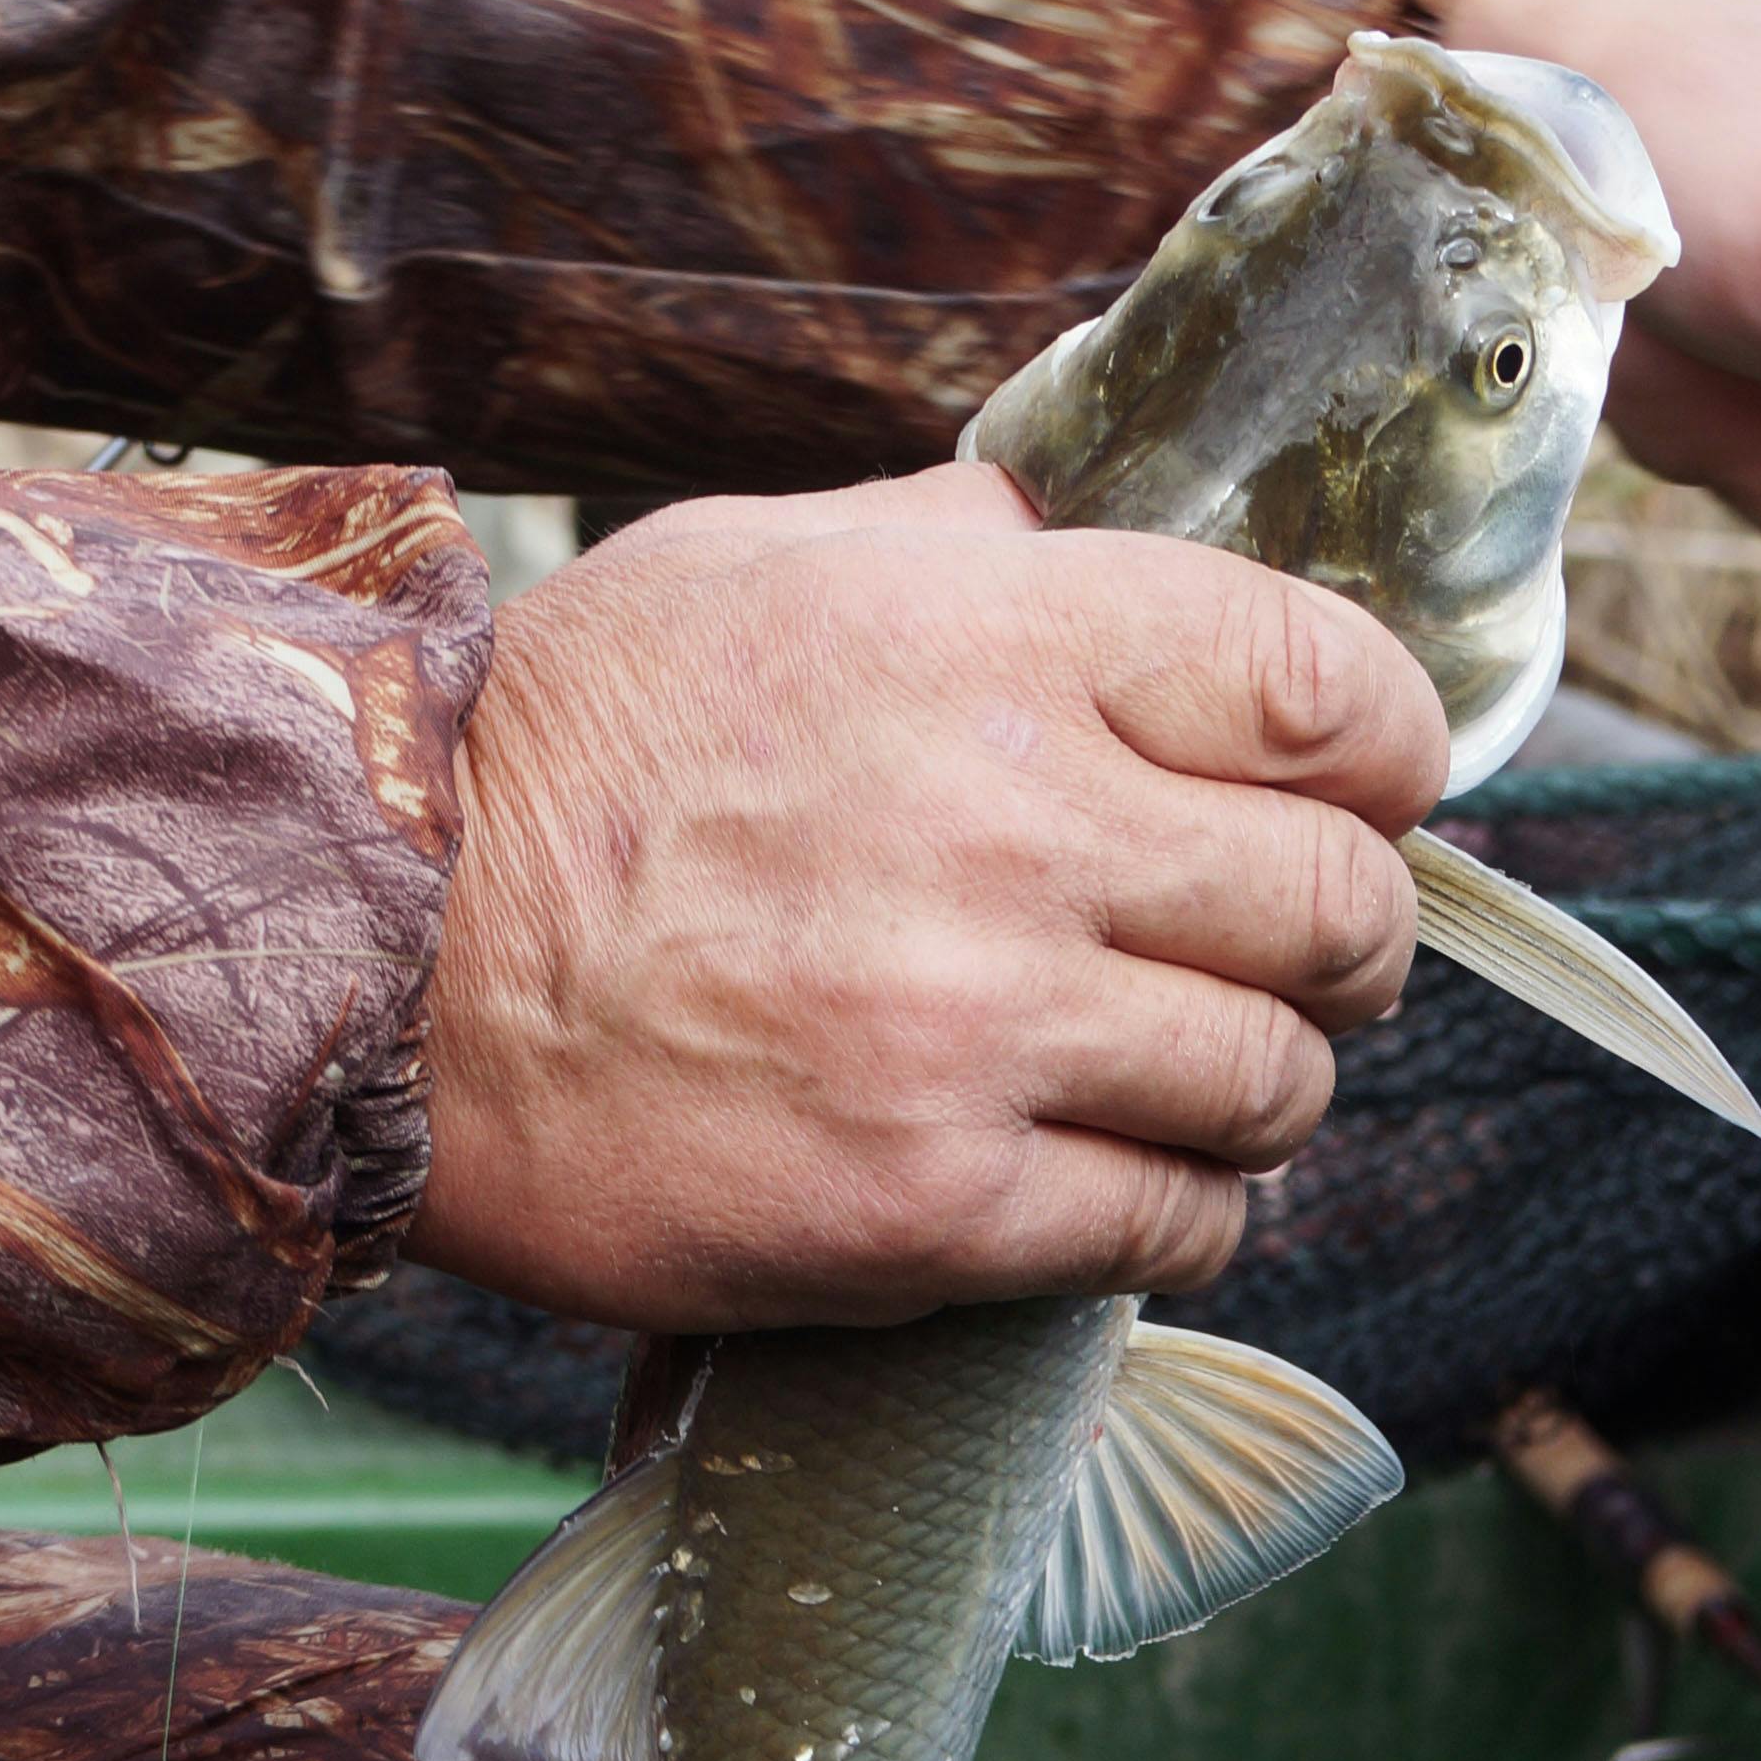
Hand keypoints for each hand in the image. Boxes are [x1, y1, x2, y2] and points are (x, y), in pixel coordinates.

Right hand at [412, 470, 1441, 1328]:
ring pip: (1277, 1083)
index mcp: (1005, 641)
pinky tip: (1113, 1185)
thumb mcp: (758, 566)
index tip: (1354, 795)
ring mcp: (981, 1029)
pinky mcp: (930, 1206)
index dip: (1385, 756)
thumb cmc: (561, 754)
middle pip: (1344, 906)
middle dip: (1342, 942)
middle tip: (1280, 960)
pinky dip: (1177, 1214)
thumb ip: (954, 552)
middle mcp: (1023, 827)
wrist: (374, 958)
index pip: (1337, 690)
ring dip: (1256, 1089)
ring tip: (1179, 1080)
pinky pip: (1170, 1226)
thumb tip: (1075, 535)